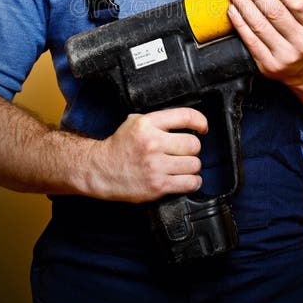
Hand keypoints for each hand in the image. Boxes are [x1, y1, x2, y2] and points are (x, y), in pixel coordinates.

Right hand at [85, 107, 205, 202]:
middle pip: (193, 144)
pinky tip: (186, 179)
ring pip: (194, 164)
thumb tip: (186, 122)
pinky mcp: (157, 186)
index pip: (185, 117)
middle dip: (193, 149)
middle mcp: (153, 143)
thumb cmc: (119, 146)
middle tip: (185, 152)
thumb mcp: (135, 122)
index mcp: (148, 124)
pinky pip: (189, 183)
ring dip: (192, 166)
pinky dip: (193, 182)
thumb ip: (159, 120)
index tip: (203, 128)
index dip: (200, 121)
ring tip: (183, 167)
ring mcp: (156, 166)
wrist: (100, 170)